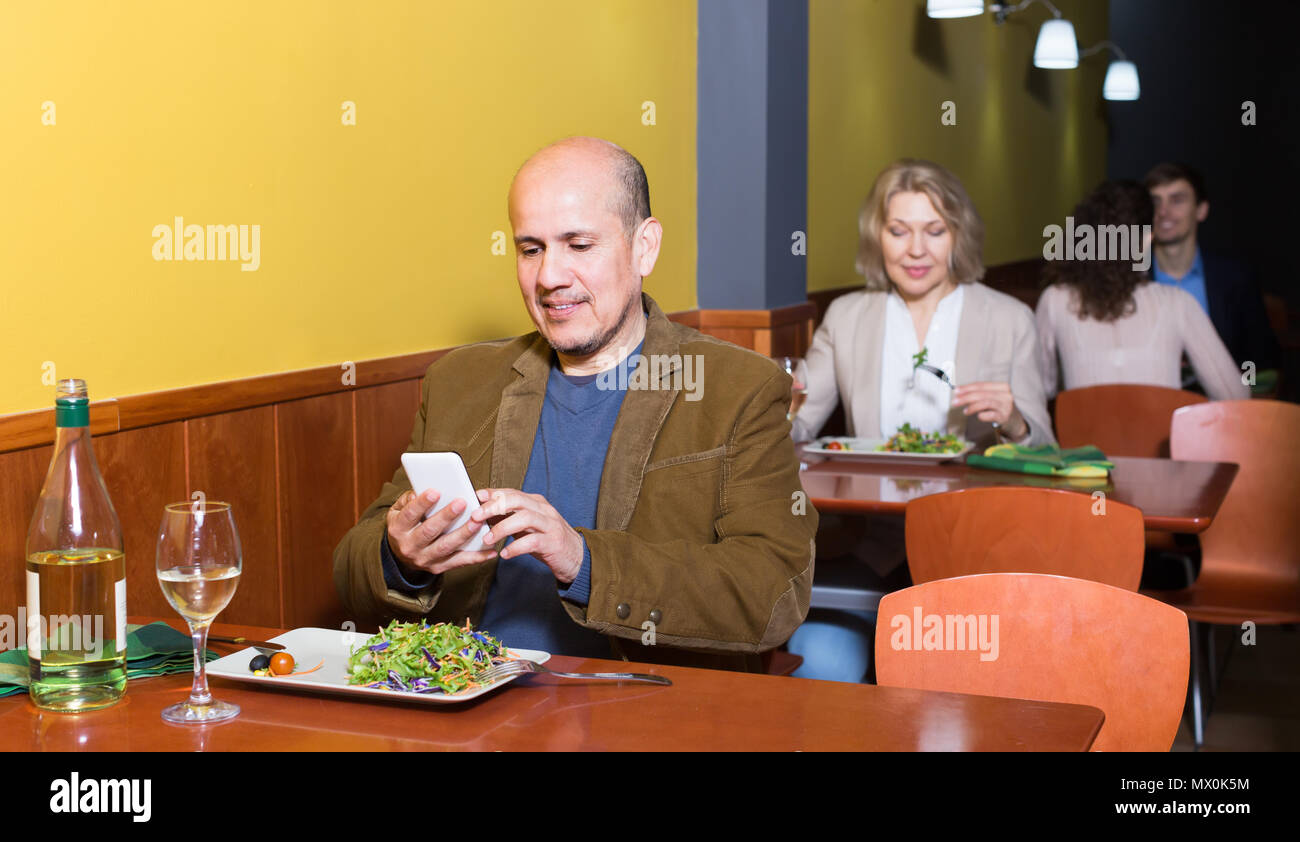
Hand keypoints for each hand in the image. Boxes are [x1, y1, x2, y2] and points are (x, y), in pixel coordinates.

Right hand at [385, 489, 498, 575]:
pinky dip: (476, 557)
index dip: (422, 503)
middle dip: (447, 516)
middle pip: (429, 531)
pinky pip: (459, 562)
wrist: (401, 555)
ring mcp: (424, 559)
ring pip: (446, 547)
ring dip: (463, 534)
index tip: (435, 491)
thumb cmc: (404, 527)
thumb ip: (407, 500)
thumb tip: (418, 492)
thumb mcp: (397, 512)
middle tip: (462, 503)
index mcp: (398, 529)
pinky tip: (489, 551)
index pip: (410, 515)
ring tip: (477, 522)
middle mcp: (409, 546)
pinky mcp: (438, 567)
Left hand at [470, 488, 584, 583]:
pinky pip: (533, 542)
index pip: (512, 492)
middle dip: (494, 507)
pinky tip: (505, 554)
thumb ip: (510, 518)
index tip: (476, 496)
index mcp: (537, 503)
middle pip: (517, 500)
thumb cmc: (547, 541)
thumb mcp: (528, 527)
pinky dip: (516, 547)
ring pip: (525, 518)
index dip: (493, 493)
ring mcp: (550, 525)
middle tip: (475, 516)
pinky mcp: (554, 543)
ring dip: (502, 527)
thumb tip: (483, 514)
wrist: (576, 557)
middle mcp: (544, 510)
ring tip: (487, 539)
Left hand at [952, 381, 1027, 439]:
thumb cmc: (1000, 407)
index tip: (956, 391)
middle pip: (981, 394)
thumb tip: (959, 392)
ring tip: (965, 411)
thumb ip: (979, 394)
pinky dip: (981, 416)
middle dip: (966, 397)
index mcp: (1002, 386)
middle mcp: (1006, 395)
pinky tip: (978, 416)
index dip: (967, 388)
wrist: (1016, 422)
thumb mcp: (993, 397)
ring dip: (972, 407)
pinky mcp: (1005, 417)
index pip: (981, 385)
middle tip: (955, 402)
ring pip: (984, 403)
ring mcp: (1006, 406)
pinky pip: (988, 415)